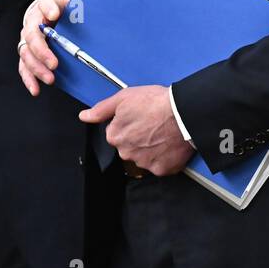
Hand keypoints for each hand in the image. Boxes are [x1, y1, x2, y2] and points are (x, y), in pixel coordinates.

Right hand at [17, 0, 71, 94]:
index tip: (54, 14)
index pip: (44, 6)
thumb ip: (73, 7)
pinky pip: (25, 68)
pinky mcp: (27, 55)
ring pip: (26, 55)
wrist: (50, 16)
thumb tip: (68, 14)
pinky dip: (30, 79)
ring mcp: (27, 41)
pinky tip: (36, 89)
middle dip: (42, 52)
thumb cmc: (61, 12)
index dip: (49, 9)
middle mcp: (31, 25)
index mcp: (43, 9)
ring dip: (37, 69)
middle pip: (31, 37)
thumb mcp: (69, 5)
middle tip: (54, 64)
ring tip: (50, 79)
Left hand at [79, 86, 194, 175]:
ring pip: (144, 157)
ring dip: (151, 148)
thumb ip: (102, 109)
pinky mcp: (162, 169)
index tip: (140, 117)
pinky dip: (165, 157)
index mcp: (115, 136)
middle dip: (138, 138)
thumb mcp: (124, 97)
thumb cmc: (156, 102)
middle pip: (129, 147)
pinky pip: (160, 165)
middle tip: (153, 125)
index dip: (129, 123)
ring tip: (163, 133)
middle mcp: (126, 153)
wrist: (184, 113)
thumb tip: (84, 116)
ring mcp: (144, 163)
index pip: (116, 133)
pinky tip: (170, 144)